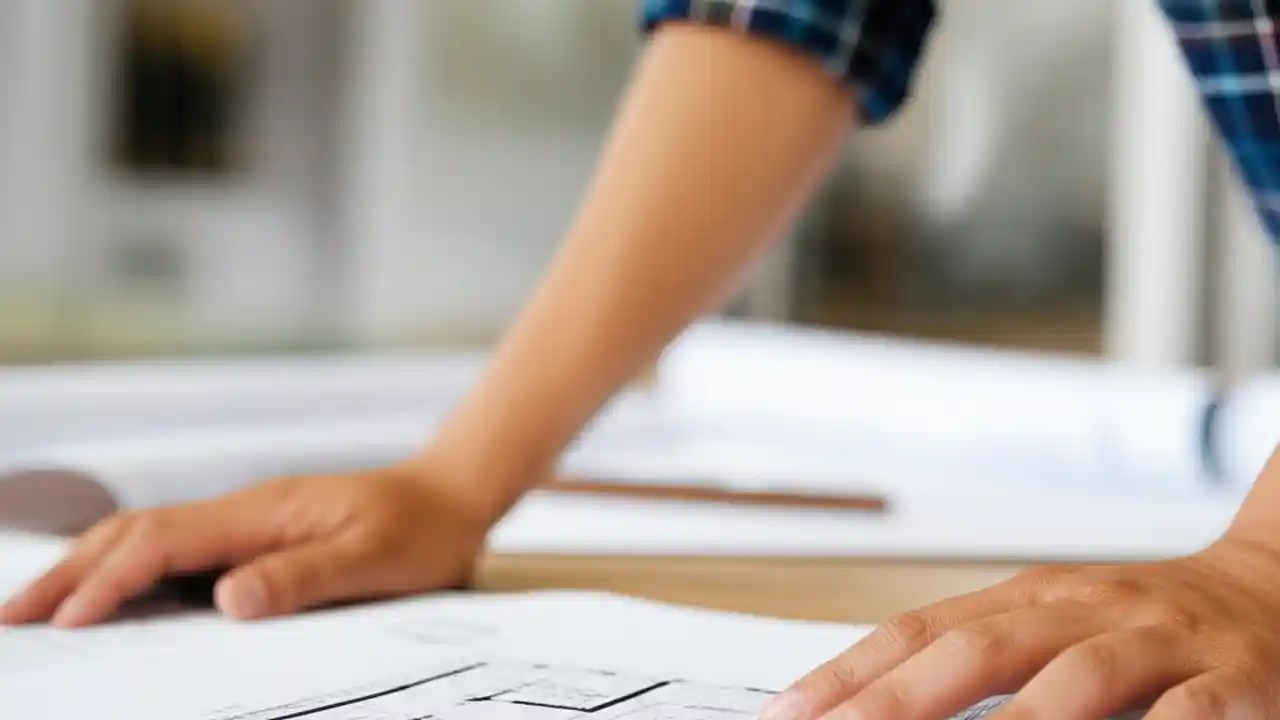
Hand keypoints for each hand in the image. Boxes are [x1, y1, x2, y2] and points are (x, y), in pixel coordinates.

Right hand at [0, 463, 491, 627]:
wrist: (450, 497)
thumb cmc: (421, 527)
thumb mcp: (376, 559)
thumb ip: (305, 578)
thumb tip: (227, 601)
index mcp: (263, 513)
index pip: (163, 543)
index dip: (109, 581)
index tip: (69, 621)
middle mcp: (245, 512)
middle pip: (135, 534)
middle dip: (69, 572)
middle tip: (13, 616)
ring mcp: (247, 523)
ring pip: (148, 539)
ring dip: (88, 570)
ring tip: (41, 608)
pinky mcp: (255, 538)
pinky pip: (178, 552)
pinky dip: (130, 572)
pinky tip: (114, 594)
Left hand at [763, 534, 1279, 719]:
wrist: (1275, 586)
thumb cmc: (1147, 624)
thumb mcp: (1059, 627)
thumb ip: (985, 662)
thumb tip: (878, 706)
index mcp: (1029, 596)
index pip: (921, 632)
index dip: (849, 675)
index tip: (787, 716)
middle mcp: (1082, 607)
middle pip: (976, 649)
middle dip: (897, 701)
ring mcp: (1156, 639)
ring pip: (1073, 680)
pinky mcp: (1232, 680)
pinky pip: (1182, 717)